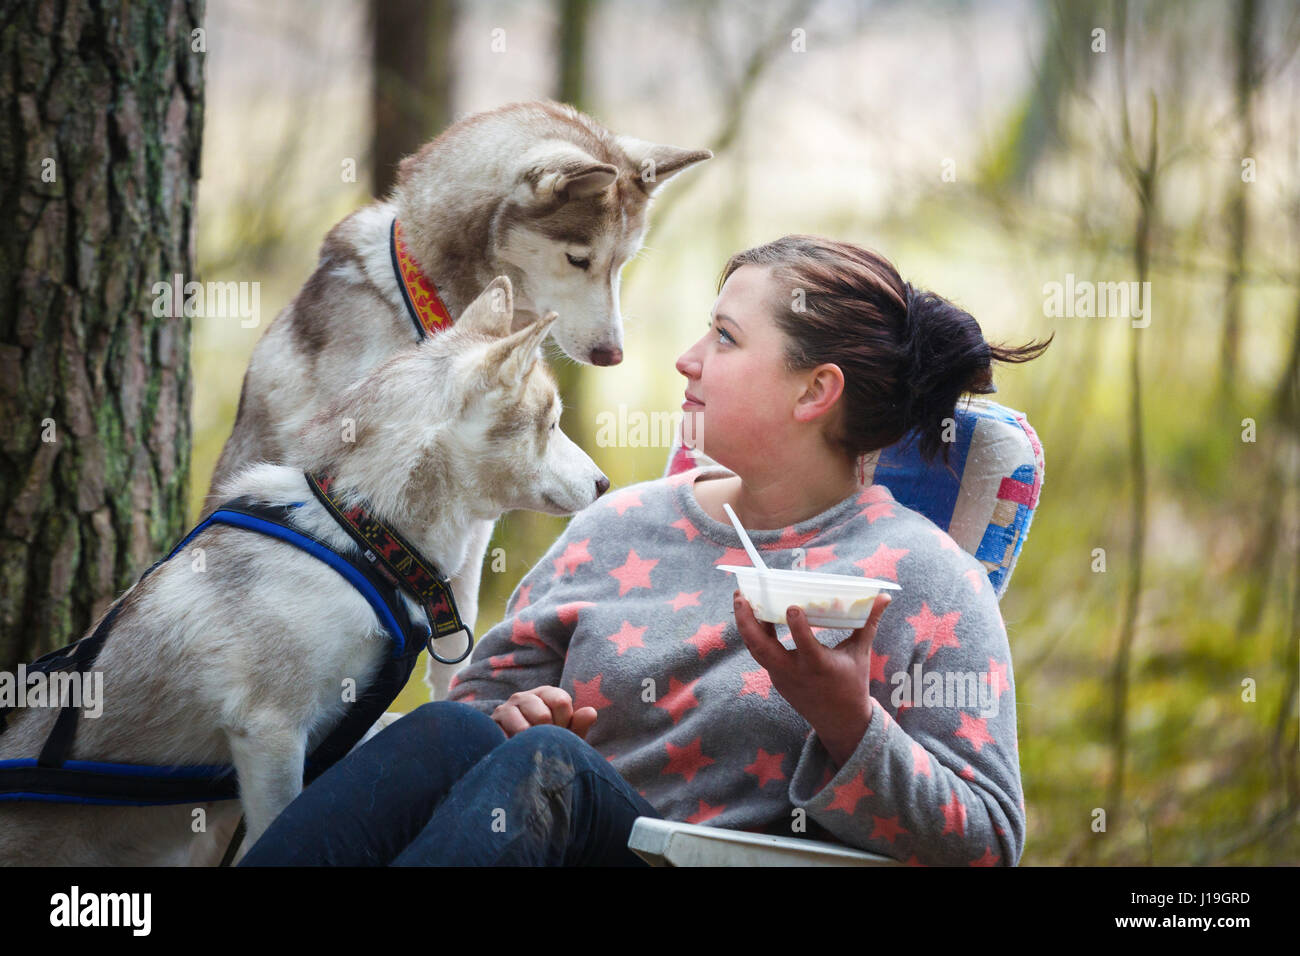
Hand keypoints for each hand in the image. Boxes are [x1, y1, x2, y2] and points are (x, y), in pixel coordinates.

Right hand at [491, 685, 597, 739]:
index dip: (566, 722)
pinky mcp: (493, 724)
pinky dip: (518, 746)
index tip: (560, 731)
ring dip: (533, 743)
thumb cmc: (545, 742)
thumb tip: (591, 712)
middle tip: (542, 741)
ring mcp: (506, 708)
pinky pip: (509, 735)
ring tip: (530, 746)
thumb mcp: (566, 735)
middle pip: (544, 715)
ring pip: (525, 727)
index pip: (561, 701)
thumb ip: (579, 724)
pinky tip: (518, 749)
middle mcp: (524, 697)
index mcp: (545, 694)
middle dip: (548, 734)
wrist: (516, 760)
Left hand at [733, 590, 891, 767]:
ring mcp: (781, 677)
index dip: (798, 628)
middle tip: (741, 596)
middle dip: (748, 622)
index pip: (805, 647)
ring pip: (756, 650)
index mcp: (819, 667)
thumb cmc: (852, 683)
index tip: (792, 607)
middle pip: (763, 649)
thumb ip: (868, 623)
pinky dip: (755, 634)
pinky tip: (752, 613)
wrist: (840, 722)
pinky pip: (761, 654)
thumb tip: (885, 596)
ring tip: (740, 599)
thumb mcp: (860, 653)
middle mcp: (795, 673)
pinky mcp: (776, 678)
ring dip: (745, 625)